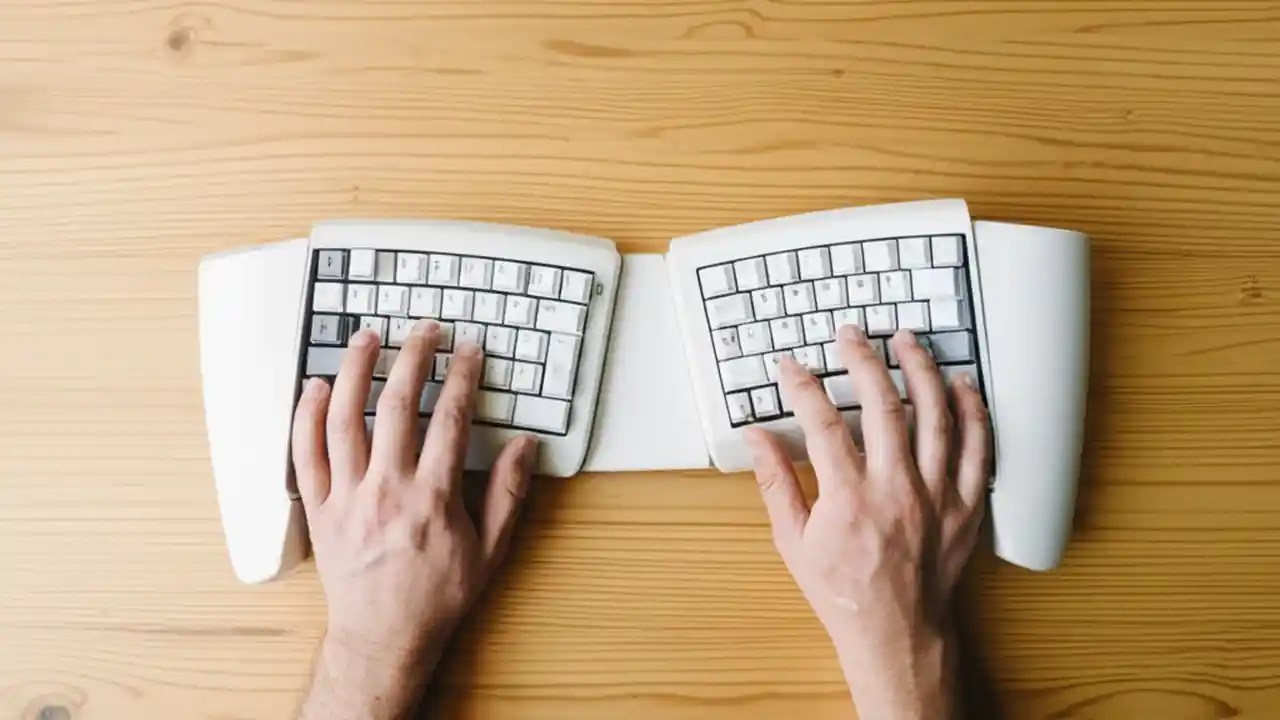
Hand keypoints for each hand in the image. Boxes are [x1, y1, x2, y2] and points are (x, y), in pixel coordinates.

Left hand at [292, 323, 537, 719]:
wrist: (383, 637)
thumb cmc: (438, 596)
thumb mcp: (491, 550)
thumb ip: (509, 494)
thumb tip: (525, 447)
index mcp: (432, 498)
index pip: (451, 420)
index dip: (463, 378)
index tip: (469, 352)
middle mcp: (386, 490)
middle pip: (397, 407)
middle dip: (413, 359)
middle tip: (424, 331)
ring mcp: (347, 497)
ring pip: (344, 419)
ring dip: (354, 372)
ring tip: (366, 338)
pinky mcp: (318, 508)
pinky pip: (305, 454)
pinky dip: (306, 416)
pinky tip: (314, 387)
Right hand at [747, 325, 989, 719]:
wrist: (895, 635)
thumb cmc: (842, 593)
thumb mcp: (792, 541)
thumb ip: (775, 483)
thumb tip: (755, 438)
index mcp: (847, 499)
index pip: (821, 422)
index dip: (802, 386)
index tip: (792, 366)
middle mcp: (895, 490)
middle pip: (882, 406)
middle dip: (864, 361)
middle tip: (852, 336)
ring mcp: (936, 497)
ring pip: (935, 417)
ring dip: (920, 371)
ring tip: (908, 342)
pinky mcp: (966, 507)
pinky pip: (977, 449)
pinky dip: (972, 412)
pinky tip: (961, 385)